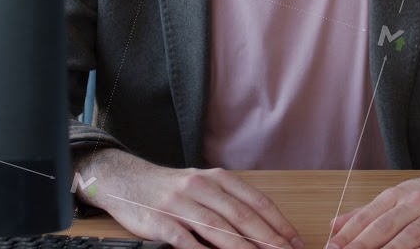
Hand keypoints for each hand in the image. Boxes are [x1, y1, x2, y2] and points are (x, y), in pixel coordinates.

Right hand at [80, 150, 303, 248]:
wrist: (125, 180)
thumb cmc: (169, 188)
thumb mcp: (202, 186)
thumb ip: (228, 204)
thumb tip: (260, 231)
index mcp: (217, 178)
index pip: (255, 201)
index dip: (278, 222)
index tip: (294, 240)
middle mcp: (201, 186)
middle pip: (241, 215)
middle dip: (267, 237)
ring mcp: (180, 202)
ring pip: (218, 227)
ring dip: (242, 247)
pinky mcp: (160, 220)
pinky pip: (185, 239)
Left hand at [326, 153, 419, 248]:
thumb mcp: (400, 194)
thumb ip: (367, 212)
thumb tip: (335, 227)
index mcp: (397, 195)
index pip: (367, 217)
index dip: (348, 234)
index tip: (331, 247)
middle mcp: (414, 202)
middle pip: (384, 228)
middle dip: (361, 245)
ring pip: (408, 238)